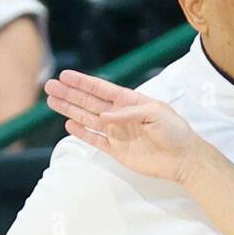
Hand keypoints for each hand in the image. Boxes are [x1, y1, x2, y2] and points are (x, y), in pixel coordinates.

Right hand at [45, 70, 199, 184]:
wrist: (183, 159)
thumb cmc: (175, 131)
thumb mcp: (156, 114)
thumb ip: (129, 113)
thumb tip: (104, 116)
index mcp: (130, 101)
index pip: (101, 89)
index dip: (83, 82)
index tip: (65, 76)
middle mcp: (120, 115)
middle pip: (89, 102)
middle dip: (69, 94)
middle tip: (49, 86)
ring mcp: (117, 133)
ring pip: (88, 118)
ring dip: (70, 109)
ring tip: (52, 101)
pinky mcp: (117, 150)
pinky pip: (95, 140)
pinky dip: (82, 133)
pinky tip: (68, 124)